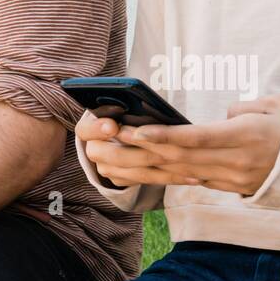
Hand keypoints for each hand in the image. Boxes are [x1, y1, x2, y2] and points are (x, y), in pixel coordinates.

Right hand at [78, 110, 198, 188]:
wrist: (120, 136)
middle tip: (164, 153)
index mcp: (89, 128)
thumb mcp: (123, 107)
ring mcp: (107, 168)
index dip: (98, 129)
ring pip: (134, 172)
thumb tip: (137, 98)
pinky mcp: (121, 180)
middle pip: (112, 157)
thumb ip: (127, 106)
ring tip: (194, 169)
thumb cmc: (127, 113)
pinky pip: (146, 182)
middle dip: (141, 153)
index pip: (85, 130)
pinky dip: (170, 179)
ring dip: (164, 171)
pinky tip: (193, 177)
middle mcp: (94, 150)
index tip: (113, 126)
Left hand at [115, 95, 279, 195]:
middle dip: (137, 151)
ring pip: (174, 174)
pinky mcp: (222, 187)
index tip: (136, 131)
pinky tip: (129, 172)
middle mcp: (232, 163)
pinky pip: (183, 181)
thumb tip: (221, 116)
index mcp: (245, 137)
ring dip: (136, 169)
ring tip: (104, 161)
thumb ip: (244, 108)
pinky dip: (154, 177)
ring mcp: (226, 179)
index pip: (198, 138)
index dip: (165, 137)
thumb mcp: (276, 107)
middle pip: (177, 159)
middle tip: (105, 141)